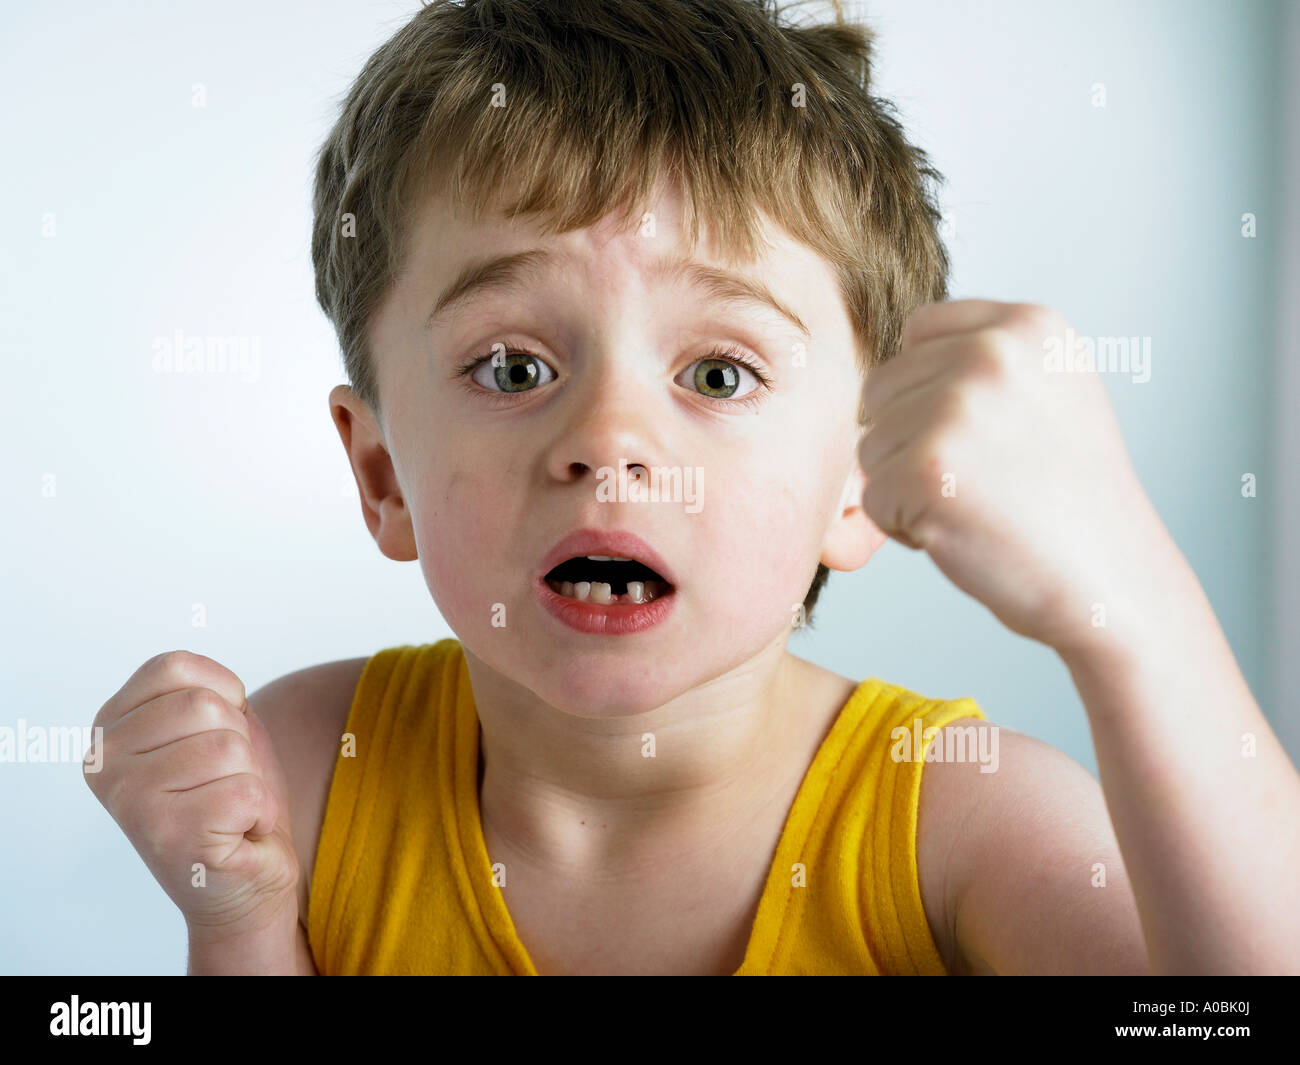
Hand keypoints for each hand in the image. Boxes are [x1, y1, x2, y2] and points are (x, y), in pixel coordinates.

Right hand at [84, 651, 299, 937]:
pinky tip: (236, 832)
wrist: (246, 876)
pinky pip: (247, 791)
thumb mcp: (213, 725)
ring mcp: (131, 802)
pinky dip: (260, 811)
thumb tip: (212, 688)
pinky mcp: (170, 839)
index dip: (222, 693)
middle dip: (239, 741)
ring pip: (229, 747)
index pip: (175, 665)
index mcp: (109, 728)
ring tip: (229, 807)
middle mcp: (105, 764)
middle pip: (206, 705)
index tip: (216, 734)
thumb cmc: (231, 795)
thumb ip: (199, 690)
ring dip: (249, 778)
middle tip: (224, 781)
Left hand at [858, 299, 1166, 652]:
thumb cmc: (1072, 500)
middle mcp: (991, 352)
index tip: (977, 433)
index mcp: (1026, 325)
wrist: (1111, 580)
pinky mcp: (925, 468)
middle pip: (882, 389)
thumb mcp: (1053, 391)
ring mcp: (956, 409)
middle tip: (983, 479)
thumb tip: (905, 346)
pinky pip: (871, 496)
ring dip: (907, 486)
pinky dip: (904, 527)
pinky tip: (964, 533)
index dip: (927, 390)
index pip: (919, 331)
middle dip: (912, 441)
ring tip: (979, 505)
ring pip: (872, 445)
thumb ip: (987, 357)